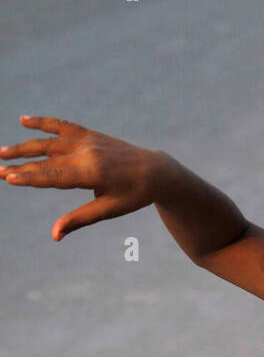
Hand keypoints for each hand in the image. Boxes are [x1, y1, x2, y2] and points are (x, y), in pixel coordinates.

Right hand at [0, 114, 163, 239]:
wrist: (156, 171)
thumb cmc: (133, 196)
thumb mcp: (108, 210)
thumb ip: (79, 219)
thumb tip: (55, 235)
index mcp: (92, 173)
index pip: (53, 176)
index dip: (29, 178)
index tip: (8, 178)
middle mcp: (87, 153)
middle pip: (46, 159)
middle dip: (19, 164)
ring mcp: (88, 141)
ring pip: (49, 141)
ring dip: (24, 145)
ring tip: (2, 151)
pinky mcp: (90, 134)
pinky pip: (62, 125)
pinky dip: (43, 122)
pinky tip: (23, 120)